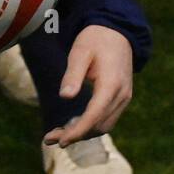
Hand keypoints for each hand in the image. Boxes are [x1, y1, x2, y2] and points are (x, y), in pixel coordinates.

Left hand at [43, 25, 134, 146]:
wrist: (117, 32)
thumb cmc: (95, 40)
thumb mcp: (79, 52)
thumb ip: (73, 75)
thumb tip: (65, 97)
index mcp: (112, 84)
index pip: (95, 115)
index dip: (78, 131)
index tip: (61, 141)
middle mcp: (121, 95)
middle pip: (99, 125)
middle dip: (76, 135)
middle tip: (49, 139)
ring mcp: (123, 98)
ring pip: (104, 125)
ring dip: (82, 133)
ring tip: (55, 136)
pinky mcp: (120, 99)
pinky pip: (106, 118)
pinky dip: (89, 126)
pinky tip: (70, 127)